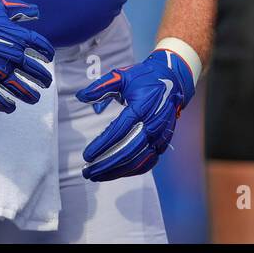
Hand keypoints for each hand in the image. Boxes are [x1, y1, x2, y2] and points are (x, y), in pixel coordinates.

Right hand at [0, 0, 54, 112]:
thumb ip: (19, 10)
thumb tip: (35, 12)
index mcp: (18, 37)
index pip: (41, 47)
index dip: (47, 53)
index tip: (48, 57)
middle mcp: (11, 56)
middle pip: (35, 71)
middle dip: (43, 78)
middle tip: (46, 83)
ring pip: (19, 89)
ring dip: (30, 95)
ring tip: (35, 98)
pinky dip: (5, 105)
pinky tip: (11, 107)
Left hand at [76, 47, 195, 180]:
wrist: (173, 81)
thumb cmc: (144, 78)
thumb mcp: (122, 76)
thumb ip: (101, 87)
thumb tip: (80, 96)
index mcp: (141, 107)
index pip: (119, 130)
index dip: (102, 144)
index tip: (86, 155)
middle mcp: (152, 124)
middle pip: (128, 150)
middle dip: (106, 164)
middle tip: (87, 171)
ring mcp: (160, 135)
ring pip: (138, 160)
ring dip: (117, 171)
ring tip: (97, 176)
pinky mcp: (164, 142)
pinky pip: (148, 162)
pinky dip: (132, 171)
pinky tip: (117, 173)